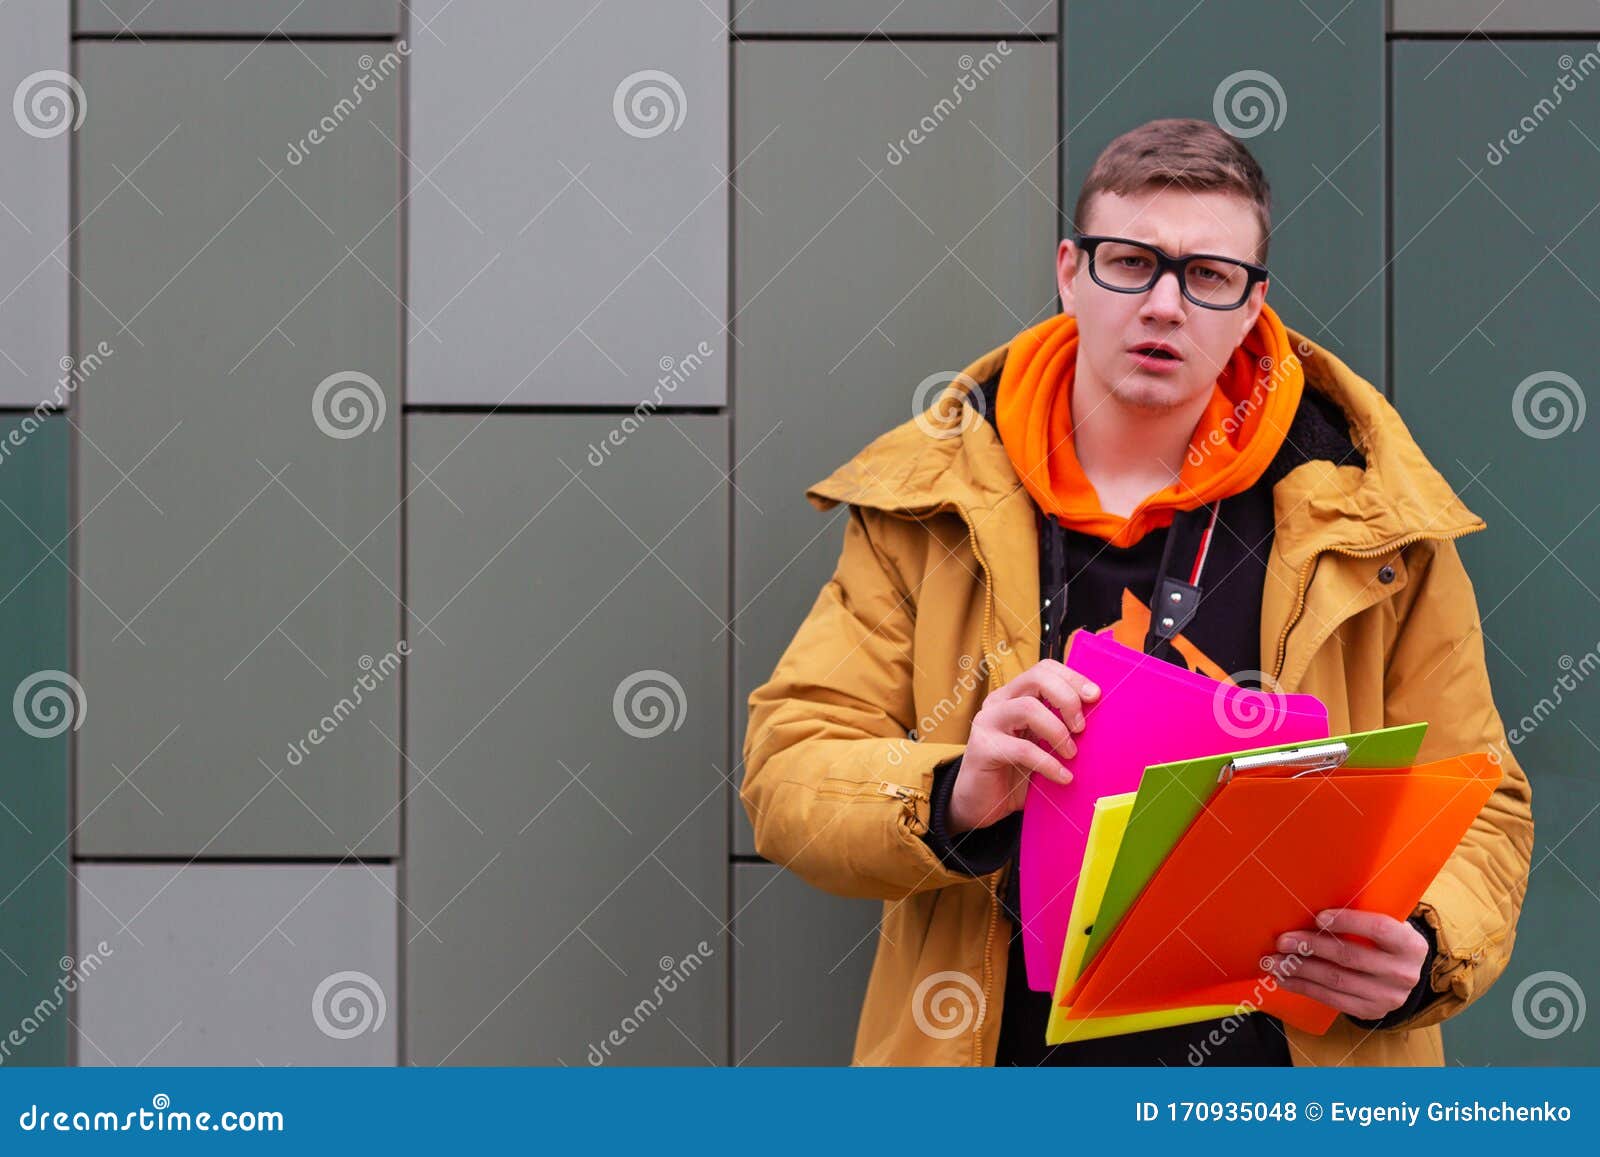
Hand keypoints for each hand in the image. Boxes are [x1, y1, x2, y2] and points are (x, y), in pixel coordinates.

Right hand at [948, 659, 1098, 834]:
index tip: (1095, 697)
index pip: (1044, 669)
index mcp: (1014, 695)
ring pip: (1029, 708)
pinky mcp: (982, 748)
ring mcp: (987, 722)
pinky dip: (1048, 763)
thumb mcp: (1041, 745)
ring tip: (1071, 754)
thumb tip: (1100, 721)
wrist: (981, 804)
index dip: (1072, 678)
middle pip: (1037, 678)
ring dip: (1058, 731)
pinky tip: (1063, 777)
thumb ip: (1059, 728)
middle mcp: (999, 702)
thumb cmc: (1015, 772)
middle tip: (1082, 727)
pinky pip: (1022, 749)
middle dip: (1067, 699)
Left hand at [1263, 908, 1429, 1021]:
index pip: (1378, 928)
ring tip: (1275, 961)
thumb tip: (1311, 906)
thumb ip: (1362, 915)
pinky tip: (1285, 979)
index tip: (1318, 917)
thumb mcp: (1386, 925)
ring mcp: (1388, 997)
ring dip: (1300, 970)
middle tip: (1283, 941)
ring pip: (1336, 980)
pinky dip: (1304, 988)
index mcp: (1410, 944)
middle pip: (1349, 957)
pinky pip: (1332, 999)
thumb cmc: (1384, 941)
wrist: (1403, 975)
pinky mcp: (1371, 1012)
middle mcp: (1403, 973)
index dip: (1348, 922)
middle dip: (1311, 946)